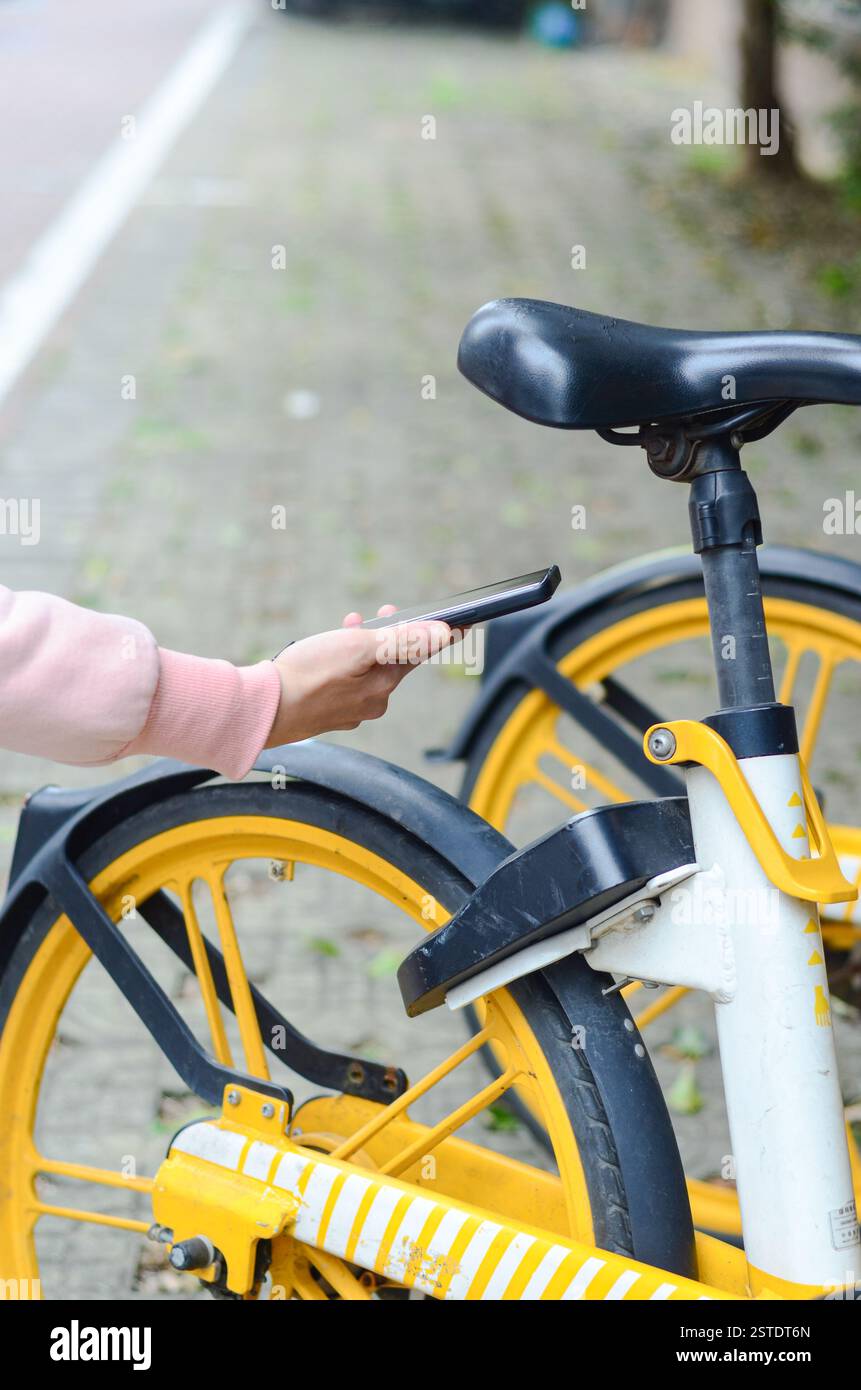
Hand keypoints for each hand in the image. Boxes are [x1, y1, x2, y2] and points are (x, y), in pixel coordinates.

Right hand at [266, 607, 452, 745]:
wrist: (263, 708)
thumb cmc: (308, 676)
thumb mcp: (359, 647)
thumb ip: (402, 640)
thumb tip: (441, 634)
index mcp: (384, 687)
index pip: (419, 655)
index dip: (435, 635)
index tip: (458, 625)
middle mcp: (371, 703)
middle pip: (391, 662)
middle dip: (389, 634)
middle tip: (385, 611)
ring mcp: (348, 710)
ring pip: (366, 670)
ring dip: (362, 645)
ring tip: (349, 625)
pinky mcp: (326, 712)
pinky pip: (345, 682)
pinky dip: (343, 662)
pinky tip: (326, 652)